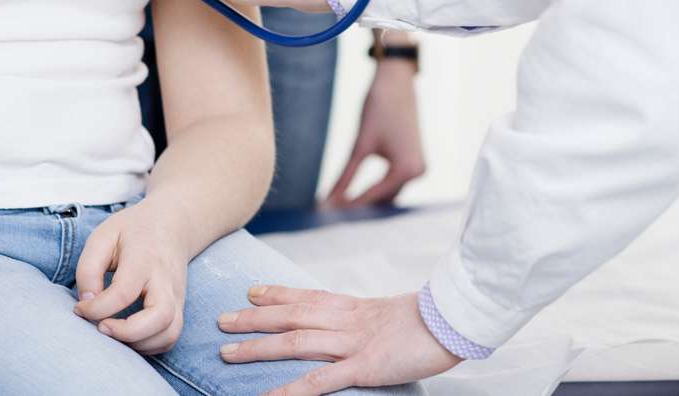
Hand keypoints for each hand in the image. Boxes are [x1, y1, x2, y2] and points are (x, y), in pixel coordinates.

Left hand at [73, 198, 191, 355]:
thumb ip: (89, 269)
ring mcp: (176, 296)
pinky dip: (149, 346)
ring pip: (170, 332)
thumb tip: (86, 303)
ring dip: (139, 344)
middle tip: (102, 328)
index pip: (124, 292)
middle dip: (127, 333)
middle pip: (160, 317)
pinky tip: (128, 336)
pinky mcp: (178, 308)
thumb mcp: (103, 237)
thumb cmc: (132, 231)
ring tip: (114, 334)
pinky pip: (170, 337)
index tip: (80, 308)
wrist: (173, 223)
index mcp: (144, 259)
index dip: (96, 308)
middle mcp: (166, 280)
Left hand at [217, 286, 460, 394]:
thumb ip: (370, 320)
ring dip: (259, 347)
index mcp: (355, 307)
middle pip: (292, 315)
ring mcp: (354, 343)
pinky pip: (321, 380)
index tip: (251, 292)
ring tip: (228, 353)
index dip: (277, 294)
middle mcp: (347, 320)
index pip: (308, 296)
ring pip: (297, 341)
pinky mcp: (365, 366)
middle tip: (222, 320)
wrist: (456, 322)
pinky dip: (291, 390)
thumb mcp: (394, 315)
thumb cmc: (431, 322)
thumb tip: (359, 325)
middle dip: (254, 318)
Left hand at [325, 39, 424, 208]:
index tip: (325, 214)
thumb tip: (327, 201)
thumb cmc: (378, 109)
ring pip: (389, 193)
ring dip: (368, 200)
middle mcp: (418, 172)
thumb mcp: (359, 145)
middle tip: (330, 215)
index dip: (348, 205)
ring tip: (339, 206)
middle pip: (383, 199)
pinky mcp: (414, 162)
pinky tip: (354, 194)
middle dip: (359, 206)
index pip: (372, 196)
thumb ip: (345, 177)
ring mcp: (419, 168)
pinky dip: (377, 188)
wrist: (396, 83)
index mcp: (406, 169)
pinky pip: (394, 183)